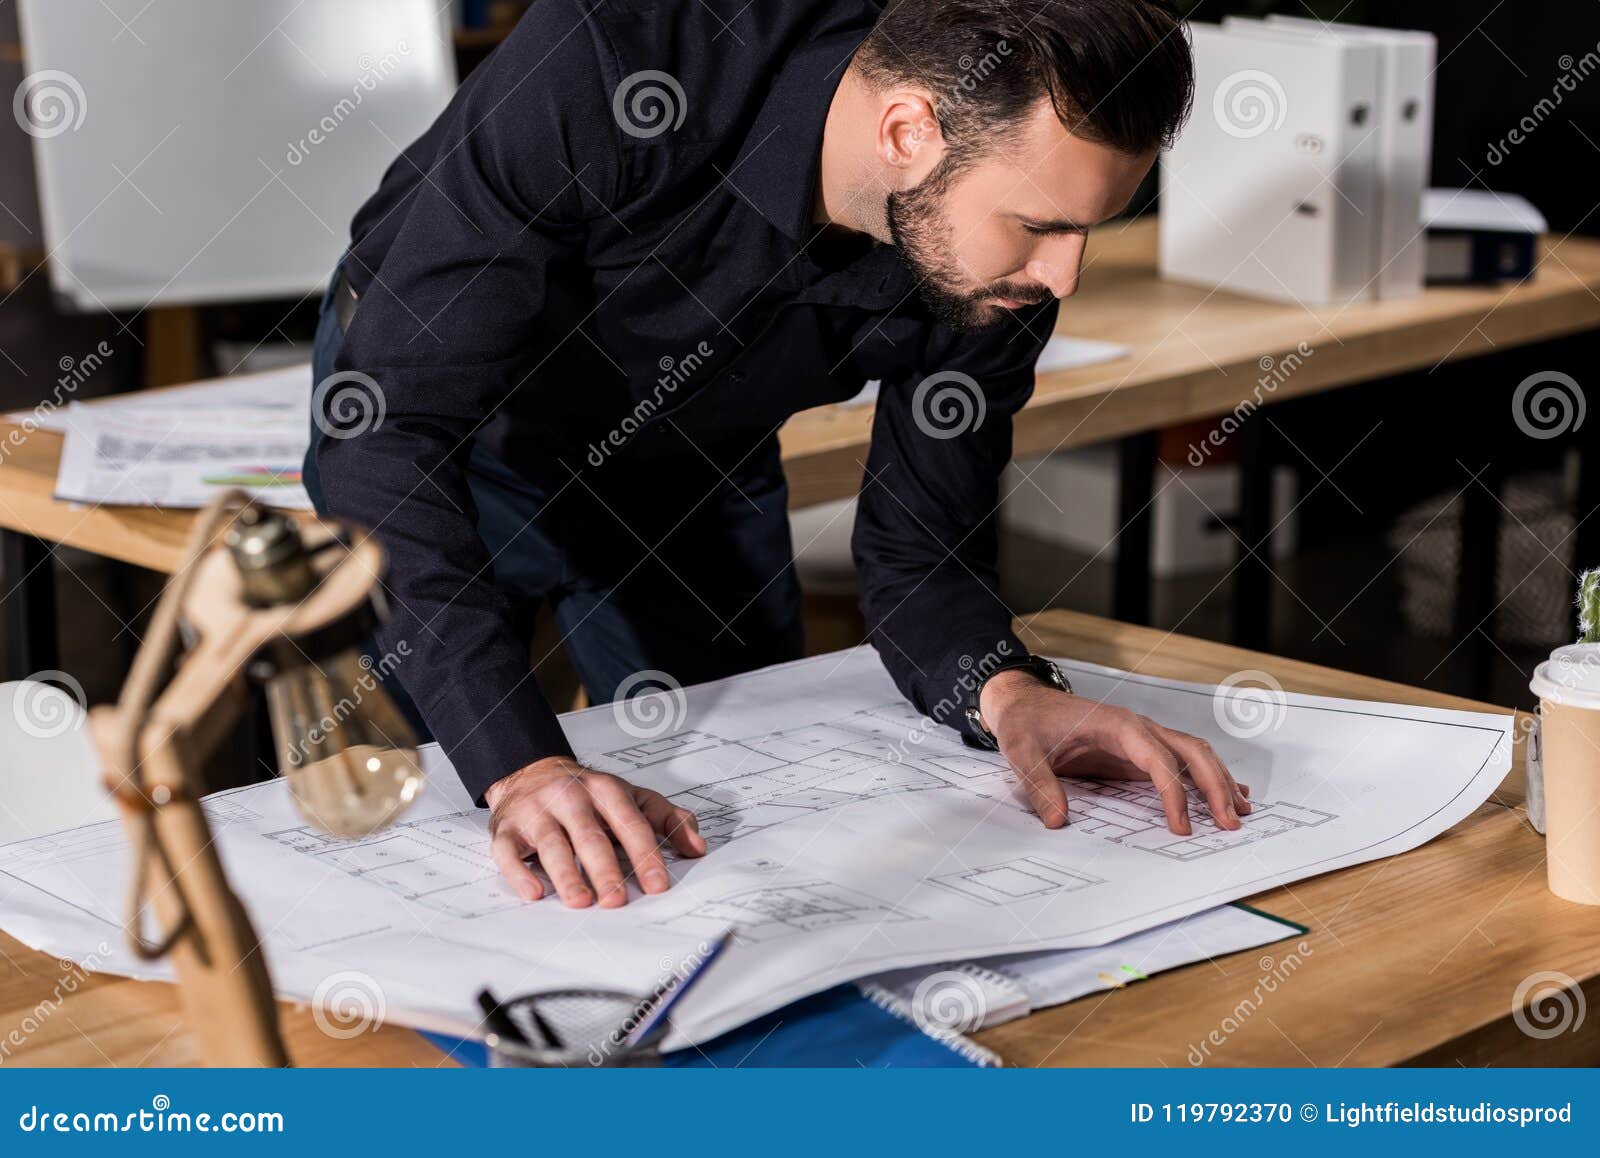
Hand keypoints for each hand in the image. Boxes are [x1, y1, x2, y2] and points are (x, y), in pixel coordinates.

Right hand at [483, 756, 705, 907]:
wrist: (530, 771)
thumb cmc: (587, 794)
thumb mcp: (631, 797)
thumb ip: (667, 819)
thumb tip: (697, 847)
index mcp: (605, 789)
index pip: (630, 823)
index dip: (645, 854)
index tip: (658, 884)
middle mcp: (570, 797)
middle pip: (590, 836)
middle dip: (605, 869)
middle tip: (618, 900)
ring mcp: (536, 812)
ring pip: (552, 844)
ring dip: (566, 874)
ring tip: (581, 901)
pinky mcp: (506, 828)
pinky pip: (509, 852)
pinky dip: (519, 873)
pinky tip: (535, 893)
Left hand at [978, 670, 1251, 832]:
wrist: (1024, 702)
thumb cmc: (1026, 724)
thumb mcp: (1021, 752)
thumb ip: (1039, 784)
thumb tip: (1057, 821)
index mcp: (1117, 726)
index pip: (1158, 760)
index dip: (1173, 794)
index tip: (1181, 827)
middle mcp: (1138, 728)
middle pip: (1191, 751)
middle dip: (1215, 785)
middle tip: (1230, 823)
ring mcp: (1142, 737)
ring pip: (1193, 754)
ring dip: (1219, 780)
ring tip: (1240, 812)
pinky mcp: (1138, 749)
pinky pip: (1180, 760)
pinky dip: (1206, 776)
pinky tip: (1226, 793)